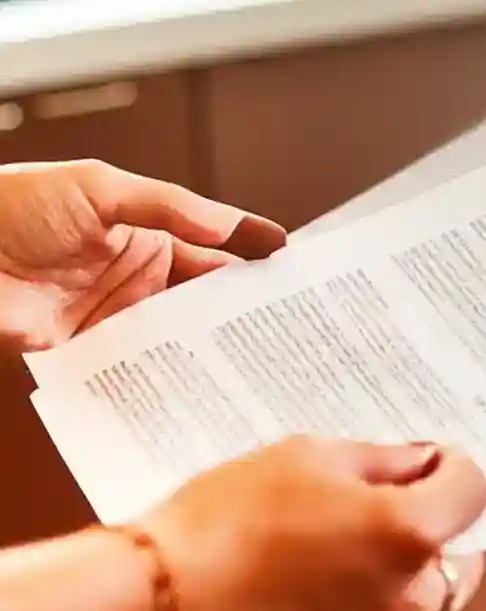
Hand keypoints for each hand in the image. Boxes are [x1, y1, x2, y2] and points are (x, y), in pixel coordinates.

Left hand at [0, 160, 285, 351]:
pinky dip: (167, 379)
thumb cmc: (12, 204)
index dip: (255, 261)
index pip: (217, 254)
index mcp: (148, 239)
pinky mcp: (89, 358)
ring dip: (212, 351)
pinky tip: (199, 386)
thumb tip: (231, 228)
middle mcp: (140, 284)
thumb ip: (168, 207)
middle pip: (207, 305)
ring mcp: (117, 322)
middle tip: (291, 327)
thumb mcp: (99, 188)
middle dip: (246, 315)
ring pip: (180, 341)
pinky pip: (138, 371)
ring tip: (258, 363)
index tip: (297, 271)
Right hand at [139, 436, 485, 610]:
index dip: (453, 472)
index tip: (432, 466)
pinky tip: (313, 604)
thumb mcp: (310, 457)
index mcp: (409, 532)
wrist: (154, 601)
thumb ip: (386, 461)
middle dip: (435, 537)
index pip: (474, 492)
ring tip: (340, 564)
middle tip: (387, 517)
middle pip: (461, 561)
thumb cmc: (226, 516)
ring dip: (401, 588)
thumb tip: (427, 464)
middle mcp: (410, 598)